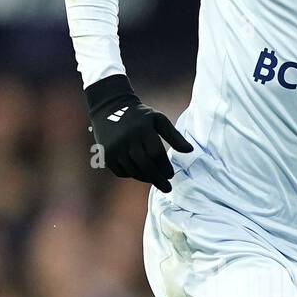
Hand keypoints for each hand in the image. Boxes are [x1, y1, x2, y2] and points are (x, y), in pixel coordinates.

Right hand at [85, 74, 192, 191]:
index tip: (171, 175)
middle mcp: (127, 139)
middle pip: (145, 165)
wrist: (109, 109)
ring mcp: (115, 148)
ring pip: (133, 171)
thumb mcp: (158, 120)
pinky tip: (140, 173)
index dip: (165, 166)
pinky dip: (132, 175)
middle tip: (167, 188)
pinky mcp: (106, 155)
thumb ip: (174, 135)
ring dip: (146, 178)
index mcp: (142, 129)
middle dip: (158, 179)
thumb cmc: (140, 116)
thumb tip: (190, 150)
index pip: (156, 153)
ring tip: (155, 179)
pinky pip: (121, 172)